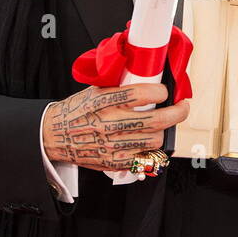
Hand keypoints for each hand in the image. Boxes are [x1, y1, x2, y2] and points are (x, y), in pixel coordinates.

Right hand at [42, 83, 188, 171]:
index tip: (165, 91)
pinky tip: (152, 142)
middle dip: (178, 112)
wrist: (55, 134)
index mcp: (104, 101)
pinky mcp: (113, 161)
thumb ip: (119, 85)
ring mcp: (112, 145)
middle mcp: (109, 123)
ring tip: (164, 125)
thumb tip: (146, 75)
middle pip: (157, 120)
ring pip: (155, 140)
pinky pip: (143, 158)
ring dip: (164, 132)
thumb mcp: (94, 89)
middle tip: (182, 107)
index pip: (142, 93)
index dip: (161, 91)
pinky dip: (152, 150)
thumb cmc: (77, 110)